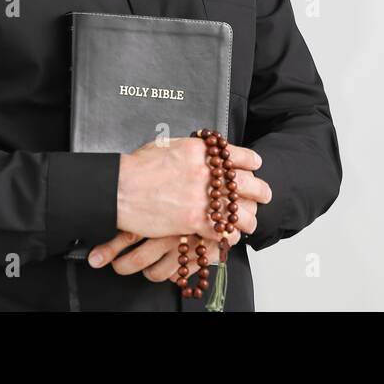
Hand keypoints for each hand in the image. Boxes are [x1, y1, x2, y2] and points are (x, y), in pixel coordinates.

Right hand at [91, 152, 270, 275]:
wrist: (120, 187)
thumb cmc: (136, 167)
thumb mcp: (167, 146)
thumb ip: (189, 151)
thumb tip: (199, 153)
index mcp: (200, 151)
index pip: (239, 155)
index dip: (251, 162)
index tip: (255, 166)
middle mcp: (206, 172)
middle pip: (247, 182)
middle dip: (260, 190)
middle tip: (264, 194)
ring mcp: (202, 197)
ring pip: (240, 210)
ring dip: (248, 217)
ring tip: (250, 222)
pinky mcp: (194, 220)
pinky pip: (222, 230)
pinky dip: (229, 234)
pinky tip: (231, 236)